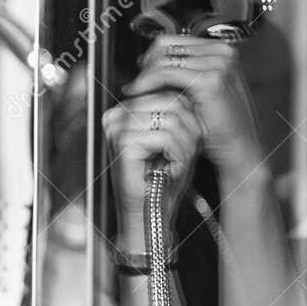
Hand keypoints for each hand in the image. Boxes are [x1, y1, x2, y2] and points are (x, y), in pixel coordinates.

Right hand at [102, 90, 200, 235]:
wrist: (150, 215)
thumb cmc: (164, 179)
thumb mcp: (177, 139)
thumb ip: (178, 113)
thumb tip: (188, 91)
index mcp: (125, 111)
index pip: (171, 94)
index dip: (190, 120)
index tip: (182, 147)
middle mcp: (116, 115)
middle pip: (174, 103)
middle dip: (189, 132)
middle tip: (180, 158)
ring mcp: (117, 128)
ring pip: (173, 119)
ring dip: (184, 147)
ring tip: (175, 166)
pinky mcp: (123, 144)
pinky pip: (167, 136)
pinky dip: (178, 156)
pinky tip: (169, 171)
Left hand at [121, 34, 264, 184]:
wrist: (237, 144)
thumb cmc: (217, 122)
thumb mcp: (195, 89)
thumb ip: (179, 72)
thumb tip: (144, 59)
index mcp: (220, 51)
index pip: (172, 41)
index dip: (151, 57)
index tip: (139, 73)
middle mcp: (221, 52)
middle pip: (166, 46)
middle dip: (146, 65)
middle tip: (135, 84)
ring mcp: (218, 63)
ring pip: (163, 59)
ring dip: (143, 75)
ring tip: (135, 91)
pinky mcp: (209, 79)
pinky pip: (165, 73)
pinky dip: (147, 82)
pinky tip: (139, 93)